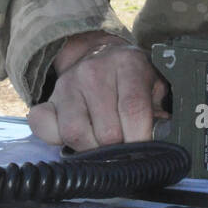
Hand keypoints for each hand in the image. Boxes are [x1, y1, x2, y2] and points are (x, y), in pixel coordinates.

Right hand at [27, 31, 169, 150]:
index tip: (146, 153)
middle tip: (125, 150)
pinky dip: (55, 139)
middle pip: (106, 130)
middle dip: (118, 150)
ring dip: (91, 149)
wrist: (99, 54)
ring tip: (102, 146)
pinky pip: (42, 126)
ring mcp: (67, 84)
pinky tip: (74, 138)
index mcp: (127, 65)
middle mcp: (93, 71)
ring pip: (75, 134)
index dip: (140, 139)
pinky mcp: (48, 97)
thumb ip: (161, 112)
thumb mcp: (154, 86)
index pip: (133, 109)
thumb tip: (165, 141)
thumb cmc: (132, 79)